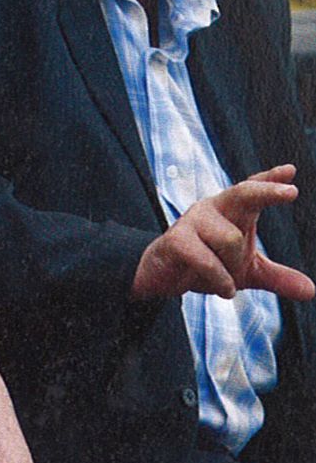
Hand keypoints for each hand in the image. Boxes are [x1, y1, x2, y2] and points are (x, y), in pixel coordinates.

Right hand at [131, 165, 315, 304]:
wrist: (161, 277)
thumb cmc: (206, 263)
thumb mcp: (246, 271)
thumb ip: (278, 277)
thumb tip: (311, 291)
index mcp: (233, 210)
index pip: (253, 188)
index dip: (270, 180)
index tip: (290, 171)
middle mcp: (214, 208)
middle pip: (243, 192)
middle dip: (267, 191)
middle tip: (291, 192)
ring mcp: (193, 221)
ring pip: (231, 239)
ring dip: (232, 267)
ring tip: (224, 280)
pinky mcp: (176, 240)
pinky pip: (207, 260)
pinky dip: (220, 278)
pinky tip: (223, 288)